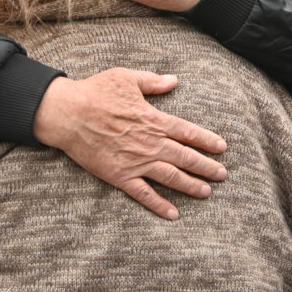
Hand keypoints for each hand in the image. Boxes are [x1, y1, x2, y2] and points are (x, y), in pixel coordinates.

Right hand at [33, 68, 227, 219]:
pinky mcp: (120, 176)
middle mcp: (150, 143)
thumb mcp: (127, 78)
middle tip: (223, 174)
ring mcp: (136, 162)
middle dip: (207, 167)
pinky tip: (173, 214)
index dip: (207, 140)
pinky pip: (144, 194)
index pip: (188, 132)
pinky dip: (160, 205)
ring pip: (171, 177)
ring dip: (191, 186)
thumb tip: (174, 80)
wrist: (68, 114)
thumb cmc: (96, 92)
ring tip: (206, 192)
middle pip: (185, 157)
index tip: (222, 148)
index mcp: (154, 119)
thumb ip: (153, 81)